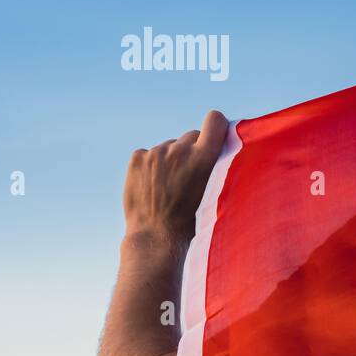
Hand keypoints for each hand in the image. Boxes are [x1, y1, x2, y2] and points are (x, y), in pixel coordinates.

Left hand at [122, 110, 228, 243]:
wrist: (157, 235)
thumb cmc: (191, 219)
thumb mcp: (214, 191)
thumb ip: (214, 165)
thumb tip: (215, 147)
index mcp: (204, 157)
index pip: (215, 120)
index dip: (217, 125)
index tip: (215, 135)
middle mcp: (180, 149)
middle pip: (190, 136)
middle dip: (192, 150)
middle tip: (189, 175)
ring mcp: (156, 152)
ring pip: (169, 147)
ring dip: (171, 160)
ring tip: (168, 186)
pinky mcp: (138, 158)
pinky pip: (149, 154)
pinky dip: (151, 166)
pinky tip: (153, 185)